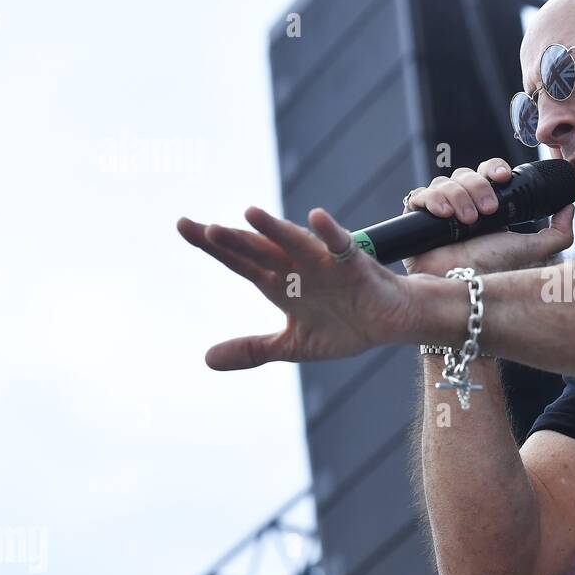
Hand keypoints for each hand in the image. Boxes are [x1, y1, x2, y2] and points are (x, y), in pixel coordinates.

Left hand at [176, 205, 413, 369]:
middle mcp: (296, 267)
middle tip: (200, 227)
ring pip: (294, 242)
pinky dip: (330, 233)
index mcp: (279, 283)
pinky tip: (316, 218)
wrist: (392, 323)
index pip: (239, 260)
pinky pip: (342, 245)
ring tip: (248, 214)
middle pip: (258, 250)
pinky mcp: (355, 265)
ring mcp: (324, 263)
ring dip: (273, 229)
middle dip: (232, 240)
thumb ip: (252, 350)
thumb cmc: (346, 325)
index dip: (212, 246)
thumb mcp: (292, 345)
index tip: (182, 225)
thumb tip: (206, 360)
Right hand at [402, 157, 574, 275]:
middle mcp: (461, 204)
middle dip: (478, 186)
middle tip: (487, 211)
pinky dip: (432, 199)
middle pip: (465, 174)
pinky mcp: (414, 220)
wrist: (463, 289)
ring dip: (458, 195)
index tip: (504, 177)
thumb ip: (559, 232)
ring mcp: (437, 210)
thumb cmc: (495, 270)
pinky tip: (443, 214)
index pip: (487, 172)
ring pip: (444, 182)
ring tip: (467, 221)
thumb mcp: (534, 249)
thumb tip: (570, 207)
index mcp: (486, 205)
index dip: (494, 168)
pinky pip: (418, 195)